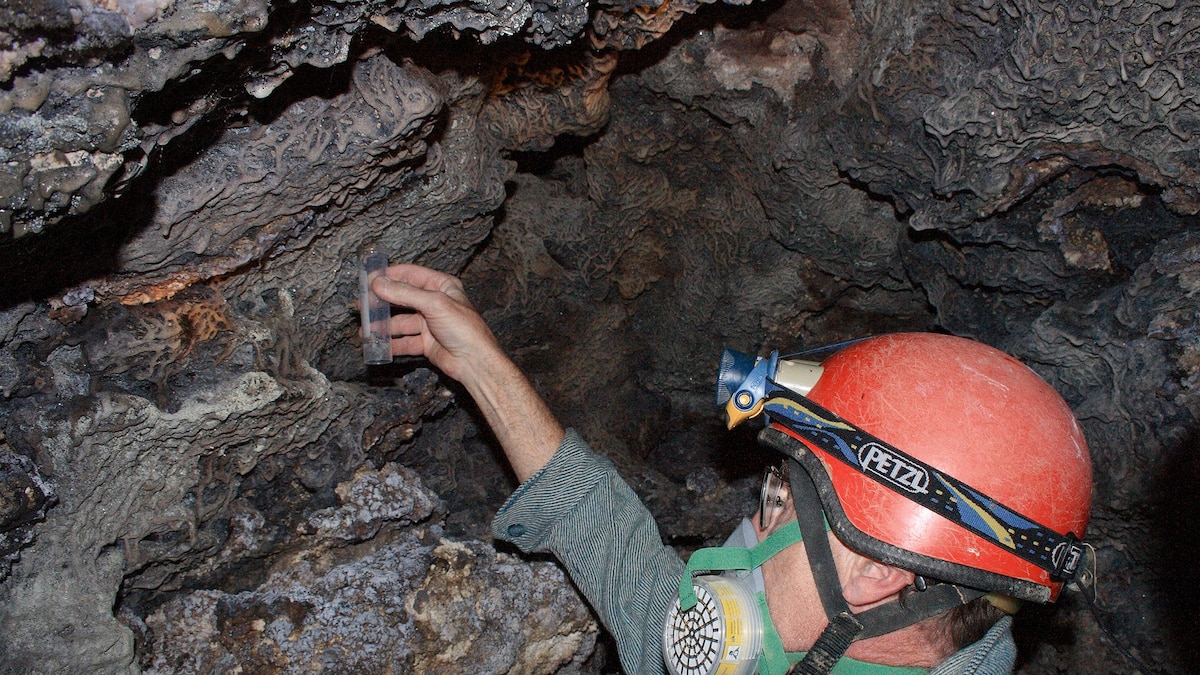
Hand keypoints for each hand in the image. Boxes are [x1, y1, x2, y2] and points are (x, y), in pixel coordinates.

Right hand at [370, 264, 504, 387]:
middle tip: (361, 305)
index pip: (410, 274)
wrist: (475, 362)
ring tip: (365, 330)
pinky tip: (377, 345)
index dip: (389, 275)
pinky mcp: (426, 342)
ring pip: (400, 322)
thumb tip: (378, 283)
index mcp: (442, 286)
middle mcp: (434, 302)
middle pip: (402, 298)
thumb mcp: (434, 304)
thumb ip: (405, 293)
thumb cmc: (464, 329)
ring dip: (383, 326)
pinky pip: (404, 341)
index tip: (368, 279)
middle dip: (382, 302)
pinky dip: (391, 343)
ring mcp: (429, 323)